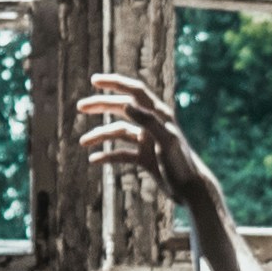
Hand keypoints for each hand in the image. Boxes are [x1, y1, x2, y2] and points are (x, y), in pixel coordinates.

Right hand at [78, 73, 216, 208]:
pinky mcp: (145, 157)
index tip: (94, 80)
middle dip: (101, 106)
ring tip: (83, 142)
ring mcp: (147, 141)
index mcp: (159, 115)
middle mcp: (152, 125)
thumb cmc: (182, 165)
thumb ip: (147, 121)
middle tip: (80, 106)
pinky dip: (108, 155)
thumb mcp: (165, 142)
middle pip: (122, 108)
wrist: (191, 190)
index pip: (135, 91)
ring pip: (118, 132)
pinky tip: (94, 159)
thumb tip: (125, 103)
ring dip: (100, 135)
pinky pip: (122, 153)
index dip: (115, 83)